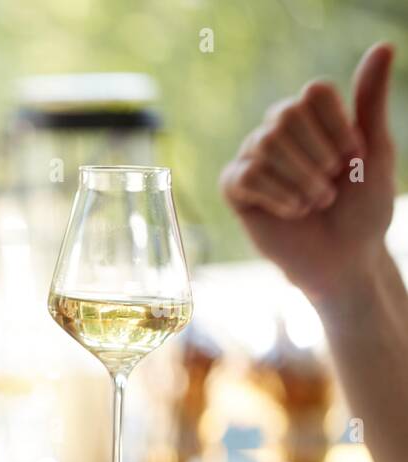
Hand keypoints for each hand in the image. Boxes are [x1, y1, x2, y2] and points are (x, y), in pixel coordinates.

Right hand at [220, 42, 396, 299]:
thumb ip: (370, 101)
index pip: (312, 94)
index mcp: (312, 118)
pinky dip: (277, 196)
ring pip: (265, 146)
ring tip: (316, 203)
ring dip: (301, 181)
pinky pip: (247, 177)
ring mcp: (252, 158)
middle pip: (285, 116)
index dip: (336, 127)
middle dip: (317, 156)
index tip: (354, 158)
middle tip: (332, 186)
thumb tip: (383, 45)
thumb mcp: (373, 152)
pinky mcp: (234, 188)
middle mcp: (277, 131)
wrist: (340, 259)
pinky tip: (293, 211)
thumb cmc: (361, 208)